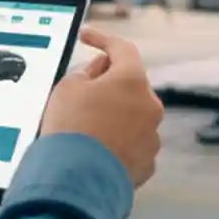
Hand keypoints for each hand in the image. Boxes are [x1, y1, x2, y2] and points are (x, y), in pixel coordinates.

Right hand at [42, 27, 163, 186]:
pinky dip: (117, 143)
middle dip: (108, 84)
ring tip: (85, 128)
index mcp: (133, 80)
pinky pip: (132, 145)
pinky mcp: (146, 164)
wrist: (76, 181)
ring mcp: (151, 137)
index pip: (122, 49)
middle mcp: (150, 106)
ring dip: (114, 116)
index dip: (102, 39)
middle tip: (82, 89)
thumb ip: (85, 73)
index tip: (87, 38)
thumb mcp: (66, 88)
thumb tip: (98, 74)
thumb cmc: (70, 128)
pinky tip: (95, 150)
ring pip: (132, 117)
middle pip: (130, 85)